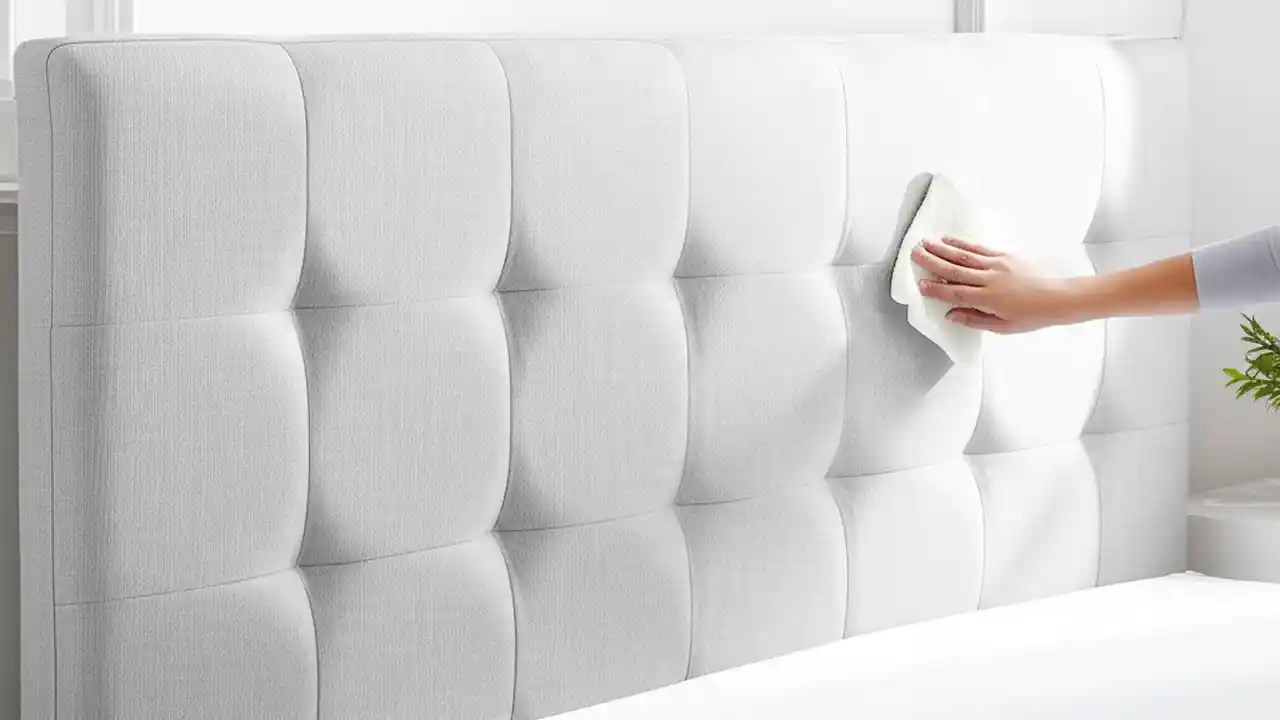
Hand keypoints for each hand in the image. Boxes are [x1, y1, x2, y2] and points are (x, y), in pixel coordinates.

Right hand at [910, 236, 1083, 333]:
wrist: (1058, 297)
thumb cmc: (1032, 316)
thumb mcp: (1003, 326)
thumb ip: (974, 319)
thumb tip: (950, 315)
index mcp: (988, 299)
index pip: (955, 292)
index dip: (936, 289)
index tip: (920, 284)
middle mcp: (990, 279)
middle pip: (954, 269)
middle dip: (932, 261)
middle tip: (914, 253)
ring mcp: (998, 265)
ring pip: (964, 256)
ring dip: (942, 249)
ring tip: (925, 242)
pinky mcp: (1005, 256)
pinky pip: (979, 249)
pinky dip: (963, 244)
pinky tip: (949, 239)